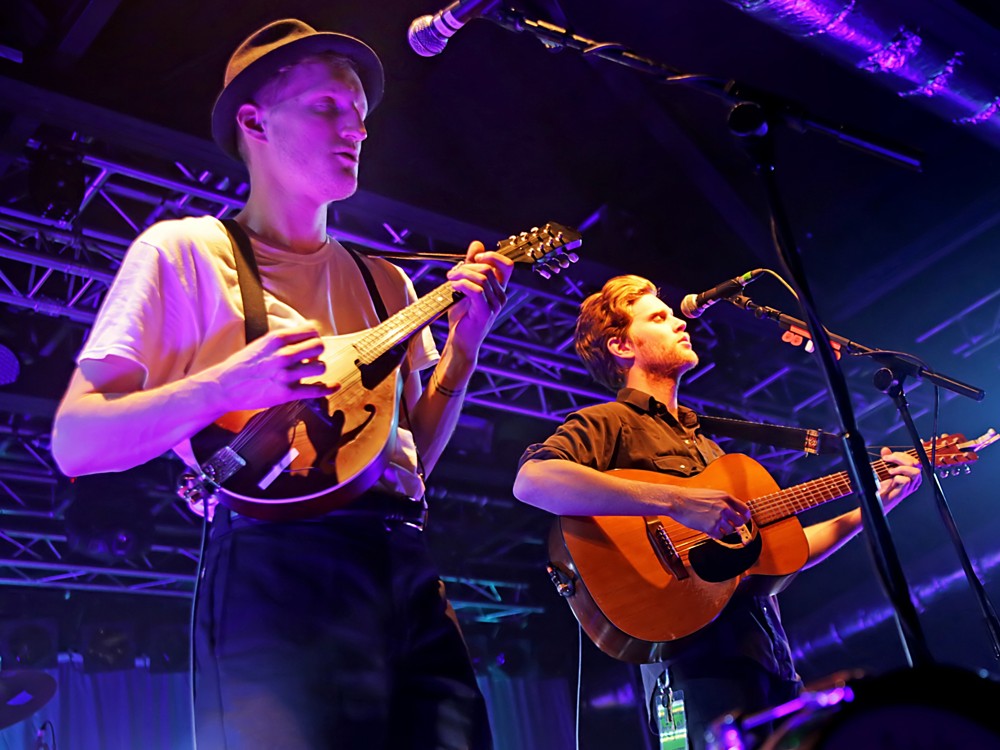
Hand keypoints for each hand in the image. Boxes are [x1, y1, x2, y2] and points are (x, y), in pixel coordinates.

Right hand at [213, 325, 337, 411]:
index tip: (310, 343)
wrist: (224, 386)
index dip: (314, 337)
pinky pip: (316, 390)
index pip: (311, 330)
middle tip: (311, 357)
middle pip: (319, 346)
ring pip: (320, 367)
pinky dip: (328, 388)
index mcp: (276, 339)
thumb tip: (302, 339)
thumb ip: (281, 341)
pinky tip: (333, 386)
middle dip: (318, 351)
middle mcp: (283, 355)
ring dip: (318, 369)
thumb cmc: (241, 365)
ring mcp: (286, 375)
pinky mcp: (286, 393)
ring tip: (310, 371)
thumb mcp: (261, 344)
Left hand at [445, 240, 514, 359]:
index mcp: (498, 289)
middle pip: (488, 268)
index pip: (506, 265)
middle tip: (452, 273)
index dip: (492, 256)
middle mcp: (500, 296)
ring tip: (450, 280)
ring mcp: (495, 305)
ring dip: (462, 274)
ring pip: (482, 277)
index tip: (474, 257)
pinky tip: (454, 287)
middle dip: (467, 266)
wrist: (461, 341)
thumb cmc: (463, 317)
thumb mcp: (465, 286)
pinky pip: (476, 290)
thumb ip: (471, 266)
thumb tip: (477, 244)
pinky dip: (462, 284)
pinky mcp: (485, 312)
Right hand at [666, 486, 751, 540]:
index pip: (744, 509)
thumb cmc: (690, 497)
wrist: (677, 501)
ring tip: (713, 525)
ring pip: (730, 530)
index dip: (745, 516)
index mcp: (725, 497)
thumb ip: (722, 502)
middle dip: (735, 525)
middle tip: (728, 525)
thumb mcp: (710, 494)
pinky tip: (708, 529)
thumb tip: (731, 511)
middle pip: (740, 522)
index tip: (743, 519)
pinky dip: (715, 535)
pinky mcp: (711, 527)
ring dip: (723, 530)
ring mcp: (718, 517)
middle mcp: (724, 507)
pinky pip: (720, 536)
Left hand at [878, 447, 922, 510]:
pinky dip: (897, 478)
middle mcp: (914, 479)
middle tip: (886, 459)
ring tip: (890, 471)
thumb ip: (888, 459)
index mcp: (911, 473)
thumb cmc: (883, 486)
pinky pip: (906, 480)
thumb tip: (885, 450)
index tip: (888, 455)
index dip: (902, 454)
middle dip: (899, 458)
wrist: (878, 499)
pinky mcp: (905, 491)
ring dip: (901, 468)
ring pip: (915, 471)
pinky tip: (891, 480)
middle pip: (915, 463)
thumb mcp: (885, 468)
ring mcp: (911, 486)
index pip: (913, 459)